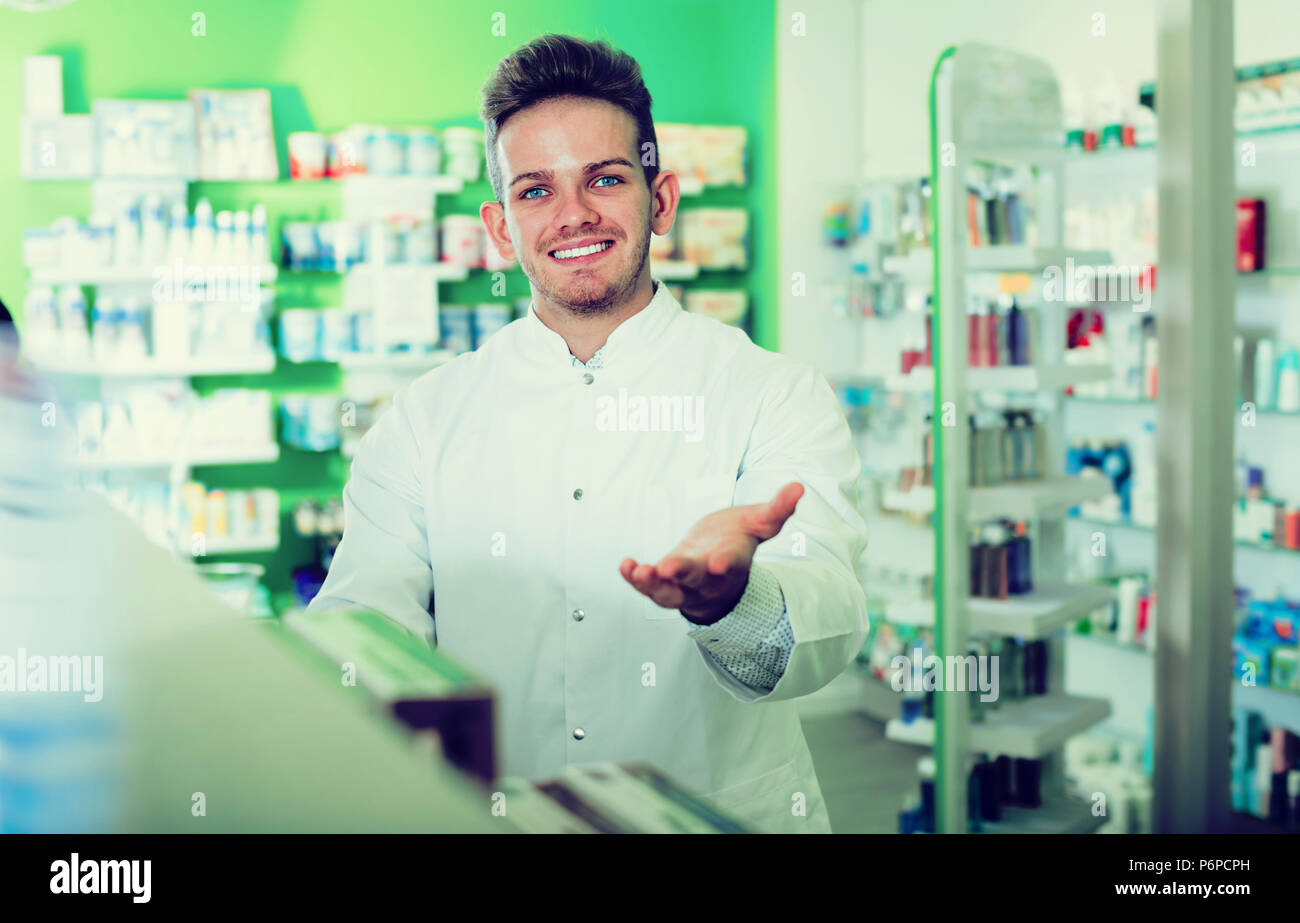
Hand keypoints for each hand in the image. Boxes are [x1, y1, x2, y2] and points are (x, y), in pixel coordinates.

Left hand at [619, 481, 803, 624]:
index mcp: (732, 560)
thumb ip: (776, 509)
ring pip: (669, 593)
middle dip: (683, 575)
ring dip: (652, 584)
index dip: (725, 563)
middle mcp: (708, 578)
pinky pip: (649, 588)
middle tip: (668, 568)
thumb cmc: (735, 540)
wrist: (716, 565)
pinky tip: (626, 566)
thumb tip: (799, 486)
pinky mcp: (663, 584)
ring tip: (639, 572)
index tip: (718, 562)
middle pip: (696, 581)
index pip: (730, 564)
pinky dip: (636, 579)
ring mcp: (683, 585)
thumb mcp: (757, 523)